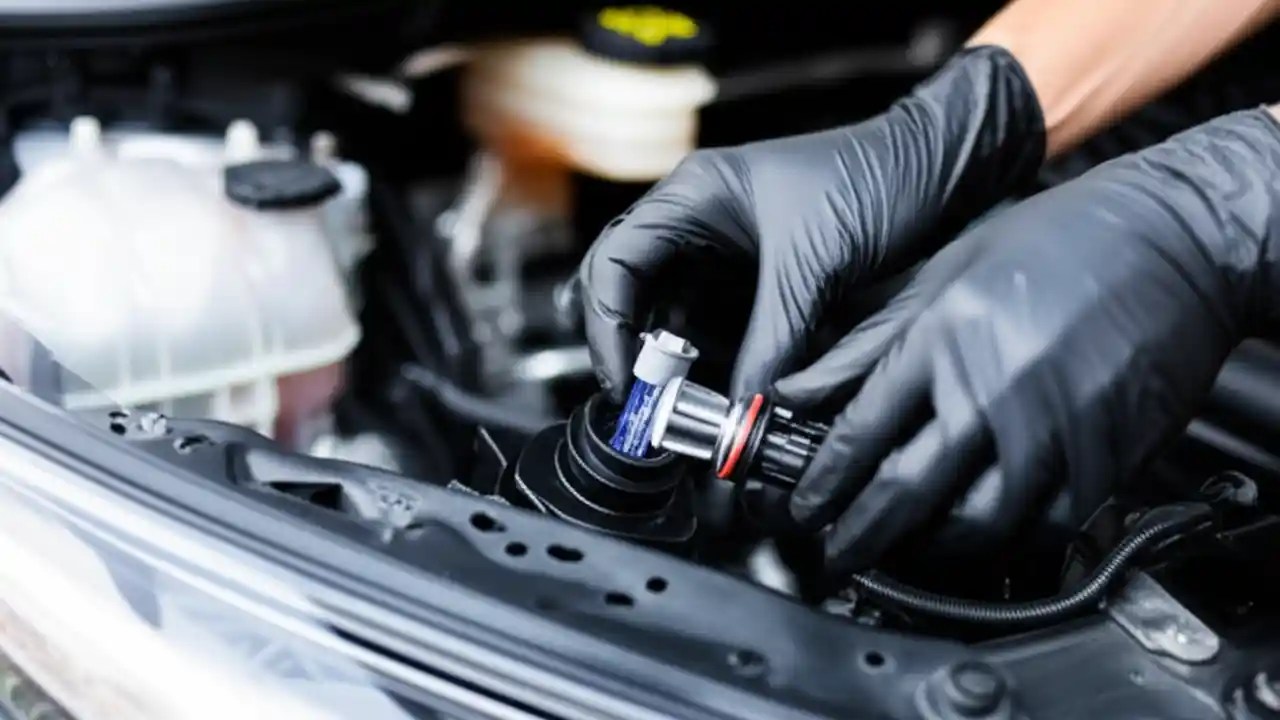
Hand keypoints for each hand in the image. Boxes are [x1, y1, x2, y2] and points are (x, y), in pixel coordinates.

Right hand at [579, 46, 1043, 401]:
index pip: (617, 261)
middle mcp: (702, 228)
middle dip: (636, 357)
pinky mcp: (766, 289)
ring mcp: (732, 260)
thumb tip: (741, 414)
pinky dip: (723, 374)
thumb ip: (772, 341)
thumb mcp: (815, 264)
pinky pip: (727, 338)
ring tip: (689, 422)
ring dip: (682, 374)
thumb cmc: (882, 177)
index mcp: (695, 196)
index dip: (607, 325)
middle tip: (646, 410)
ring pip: (682, 326)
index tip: (626, 383)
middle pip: (636, 299)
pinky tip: (728, 406)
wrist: (951, 168)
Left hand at [775, 109, 1279, 572]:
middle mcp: (996, 386)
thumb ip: (871, 338)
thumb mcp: (946, 269)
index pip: (861, 431)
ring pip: (977, 521)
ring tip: (905, 546)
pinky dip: (1008, 541)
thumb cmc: (1062, 239)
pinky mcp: (1110, 453)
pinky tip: (984, 533)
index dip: (822, 483)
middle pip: (907, 489)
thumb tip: (802, 386)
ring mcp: (1057, 425)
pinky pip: (1049, 525)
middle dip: (858, 534)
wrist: (1179, 236)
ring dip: (931, 547)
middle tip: (835, 553)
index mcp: (945, 335)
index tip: (803, 508)